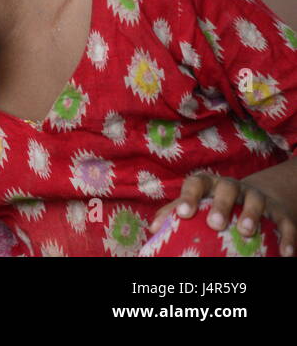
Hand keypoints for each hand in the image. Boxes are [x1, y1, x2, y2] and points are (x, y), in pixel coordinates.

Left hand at [150, 171, 295, 256]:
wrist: (255, 199)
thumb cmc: (214, 205)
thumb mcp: (196, 204)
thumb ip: (173, 213)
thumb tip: (153, 229)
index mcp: (209, 185)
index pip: (196, 183)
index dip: (188, 196)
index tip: (183, 214)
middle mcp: (232, 187)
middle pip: (227, 188)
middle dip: (221, 205)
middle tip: (215, 224)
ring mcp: (257, 197)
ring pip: (256, 199)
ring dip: (252, 214)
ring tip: (246, 232)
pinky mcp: (279, 211)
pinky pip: (284, 222)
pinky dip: (287, 236)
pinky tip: (286, 253)